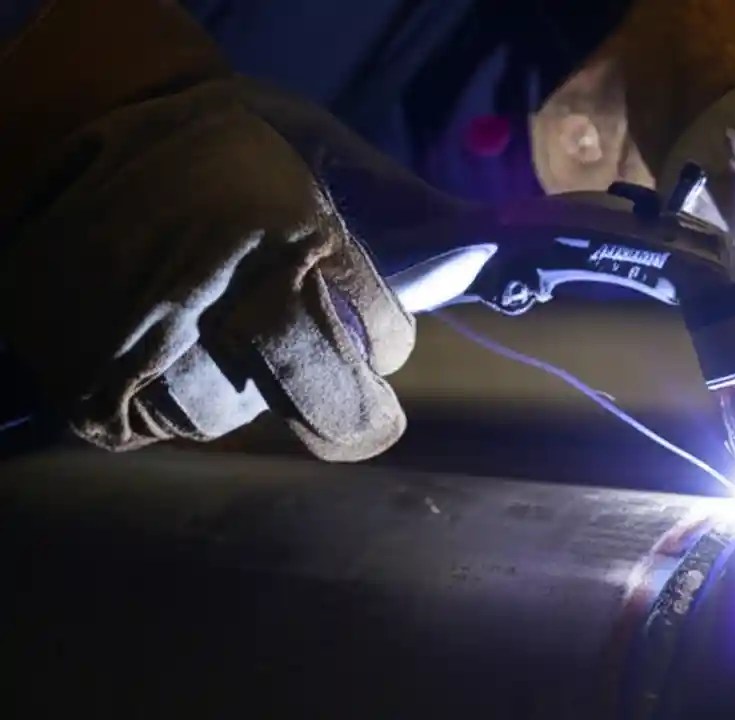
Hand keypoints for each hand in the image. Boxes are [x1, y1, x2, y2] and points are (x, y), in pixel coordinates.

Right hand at [0, 0, 437, 460]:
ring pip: (236, 415)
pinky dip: (181, 402)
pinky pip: (159, 424)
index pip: (379, 328)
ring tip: (240, 352)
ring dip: (254, 396)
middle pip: (321, 395)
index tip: (386, 342)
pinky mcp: (91, 380)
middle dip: (356, 417)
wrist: (62, 128)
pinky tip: (180, 358)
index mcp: (286, 225)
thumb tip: (479, 235)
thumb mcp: (309, 138)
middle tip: (370, 423)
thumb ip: (395, 195)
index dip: (393, 342)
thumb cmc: (210, 139)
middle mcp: (222, 290)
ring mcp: (151, 342)